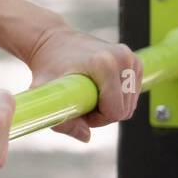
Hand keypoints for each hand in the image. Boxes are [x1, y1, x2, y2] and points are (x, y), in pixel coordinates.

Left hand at [25, 21, 142, 143]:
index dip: (97, 119)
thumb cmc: (46, 64)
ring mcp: (130, 58)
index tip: (79, 109)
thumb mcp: (43, 90)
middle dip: (103, 114)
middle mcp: (121, 58)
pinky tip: (98, 87)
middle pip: (124, 109)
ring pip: (130, 103)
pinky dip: (117, 96)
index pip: (115, 112)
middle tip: (81, 102)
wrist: (51, 40)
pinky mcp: (134, 60)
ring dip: (111, 106)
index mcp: (103, 64)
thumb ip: (59, 118)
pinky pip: (132, 92)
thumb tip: (85, 137)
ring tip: (87, 94)